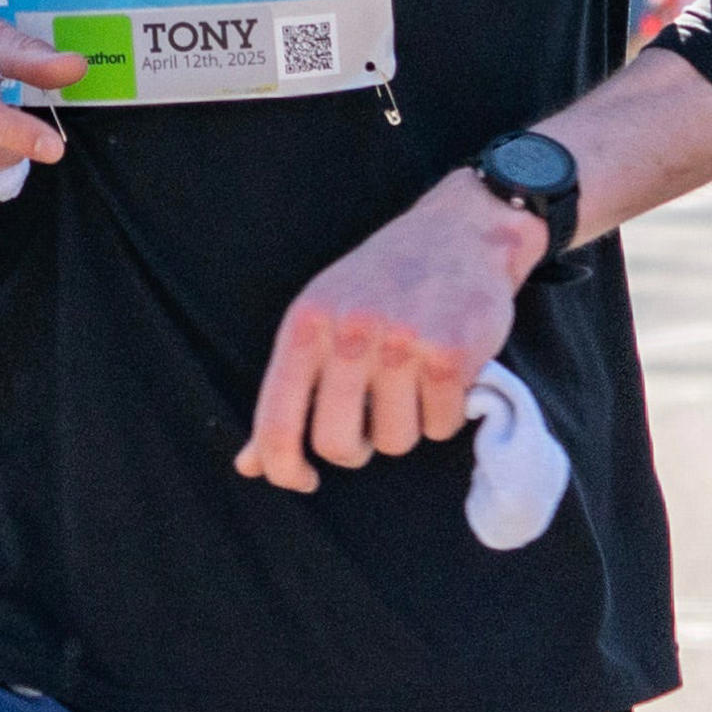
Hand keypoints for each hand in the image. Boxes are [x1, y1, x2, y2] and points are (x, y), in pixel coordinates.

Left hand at [236, 173, 542, 495]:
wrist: (461, 231)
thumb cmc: (383, 281)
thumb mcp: (321, 319)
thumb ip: (288, 391)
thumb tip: (250, 465)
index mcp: (306, 324)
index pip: (277, 420)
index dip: (283, 468)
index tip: (302, 480)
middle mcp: (349, 332)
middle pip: (339, 445)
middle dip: (357, 449)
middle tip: (371, 423)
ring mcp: (400, 343)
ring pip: (396, 442)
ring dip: (408, 425)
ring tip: (414, 379)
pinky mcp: (449, 354)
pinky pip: (441, 427)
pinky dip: (446, 412)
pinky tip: (446, 372)